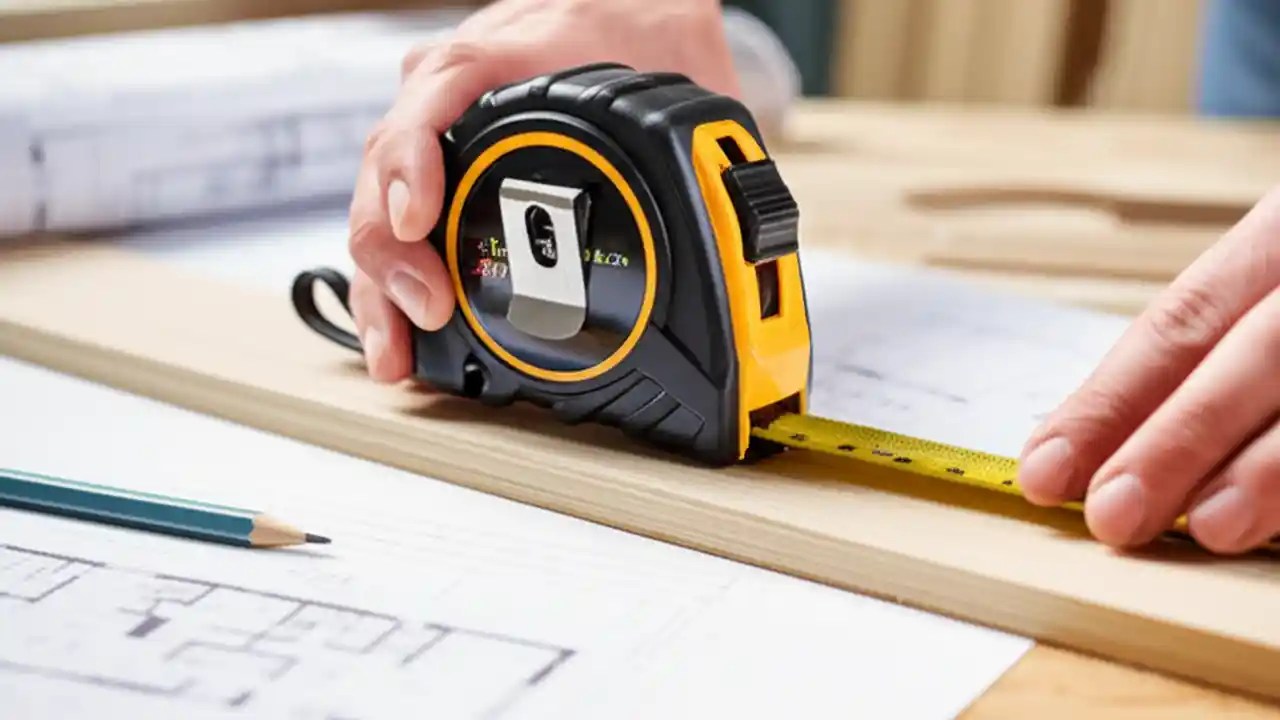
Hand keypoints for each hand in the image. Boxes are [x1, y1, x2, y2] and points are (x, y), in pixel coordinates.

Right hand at [347, 0, 736, 382]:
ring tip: (397, 352)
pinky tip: (405, 332)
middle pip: (391, 160)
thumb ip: (691, 102)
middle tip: (421, 311)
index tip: (418, 218)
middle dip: (390, 249)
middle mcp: (459, 84)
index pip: (442, 86)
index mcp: (515, 49)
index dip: (416, 153)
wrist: (625, 10)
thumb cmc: (640, 24)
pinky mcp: (444, 164)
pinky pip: (402, 218)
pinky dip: (396, 277)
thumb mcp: (676, 45)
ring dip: (383, 282)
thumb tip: (723, 172)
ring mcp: (443, 125)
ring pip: (385, 199)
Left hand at [1018, 187, 1279, 553]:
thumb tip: (1089, 444)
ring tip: (1211, 528)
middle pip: (1254, 355)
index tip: (1046, 469)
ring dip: (1273, 469)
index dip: (1112, 398)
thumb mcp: (1268, 281)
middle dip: (1177, 439)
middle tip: (1110, 517)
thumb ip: (1202, 352)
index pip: (1183, 319)